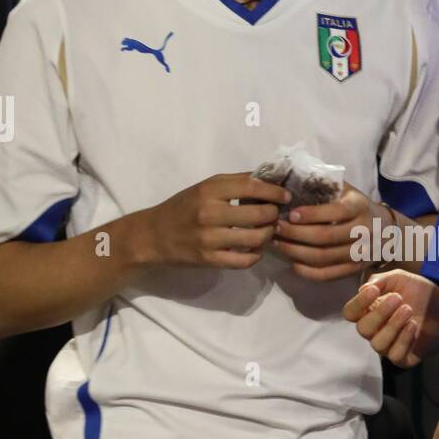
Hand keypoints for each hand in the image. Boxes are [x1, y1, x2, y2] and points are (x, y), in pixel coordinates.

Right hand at [129, 172, 290, 269]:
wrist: (154, 235)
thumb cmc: (182, 208)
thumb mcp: (204, 187)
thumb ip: (234, 182)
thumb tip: (267, 178)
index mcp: (209, 190)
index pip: (252, 186)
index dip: (274, 191)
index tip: (285, 196)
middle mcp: (209, 213)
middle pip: (258, 214)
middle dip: (274, 214)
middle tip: (277, 215)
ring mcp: (210, 239)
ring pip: (255, 238)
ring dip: (268, 235)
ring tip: (268, 231)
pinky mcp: (209, 260)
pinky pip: (244, 260)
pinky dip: (255, 255)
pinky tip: (256, 249)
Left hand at [270, 182, 377, 281]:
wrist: (387, 230)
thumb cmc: (356, 206)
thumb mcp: (347, 191)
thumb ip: (325, 185)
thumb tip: (292, 182)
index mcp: (359, 207)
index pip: (335, 212)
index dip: (311, 214)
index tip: (290, 214)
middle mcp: (364, 231)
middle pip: (326, 237)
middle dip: (296, 234)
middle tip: (276, 228)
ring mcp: (361, 253)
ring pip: (324, 257)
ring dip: (297, 252)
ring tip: (279, 244)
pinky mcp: (355, 269)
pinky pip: (329, 275)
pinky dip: (308, 271)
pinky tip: (293, 262)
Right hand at [343, 270, 438, 365]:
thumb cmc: (420, 292)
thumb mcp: (399, 279)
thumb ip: (380, 280)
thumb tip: (363, 289)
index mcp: (369, 311)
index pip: (350, 312)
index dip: (358, 303)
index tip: (373, 291)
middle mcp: (375, 330)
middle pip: (363, 329)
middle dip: (379, 314)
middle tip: (398, 298)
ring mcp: (388, 346)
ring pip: (378, 344)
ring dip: (393, 326)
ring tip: (409, 310)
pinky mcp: (404, 358)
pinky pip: (395, 355)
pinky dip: (403, 340)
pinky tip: (413, 326)